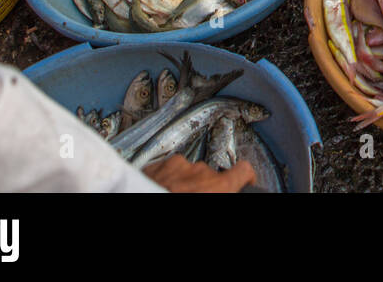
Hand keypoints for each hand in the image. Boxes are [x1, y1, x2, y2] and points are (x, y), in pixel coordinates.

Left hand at [143, 155, 257, 191]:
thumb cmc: (173, 217)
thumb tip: (226, 189)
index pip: (244, 170)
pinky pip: (165, 169)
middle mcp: (199, 171)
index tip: (245, 180)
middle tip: (195, 198)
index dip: (245, 177)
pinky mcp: (154, 166)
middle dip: (203, 187)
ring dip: (182, 183)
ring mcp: (175, 165)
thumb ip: (222, 192)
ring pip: (186, 171)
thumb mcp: (213, 201)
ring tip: (172, 196)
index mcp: (217, 186)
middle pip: (210, 174)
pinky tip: (158, 191)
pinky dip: (164, 179)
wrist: (137, 200)